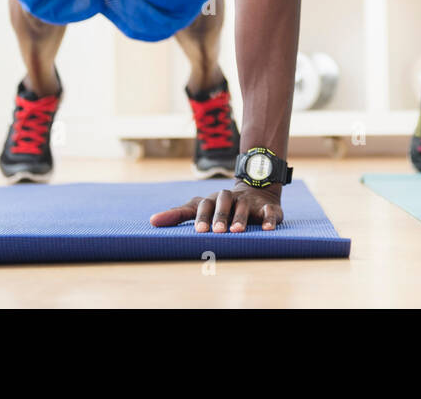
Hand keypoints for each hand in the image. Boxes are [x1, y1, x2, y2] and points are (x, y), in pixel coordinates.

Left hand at [150, 182, 283, 232]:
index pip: (205, 205)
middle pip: (225, 203)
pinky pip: (270, 212)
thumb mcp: (198, 207)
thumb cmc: (220, 205)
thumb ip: (177, 214)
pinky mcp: (268, 207)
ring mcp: (249, 202)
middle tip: (217, 232)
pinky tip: (267, 229)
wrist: (256, 188)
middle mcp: (231, 198)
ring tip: (237, 232)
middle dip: (221, 217)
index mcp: (214, 199)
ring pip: (244, 207)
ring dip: (241, 219)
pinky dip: (269, 219)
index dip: (202, 217)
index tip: (199, 231)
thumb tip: (151, 222)